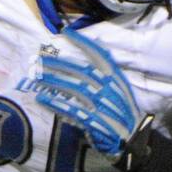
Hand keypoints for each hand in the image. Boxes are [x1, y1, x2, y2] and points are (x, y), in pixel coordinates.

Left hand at [35, 27, 145, 157]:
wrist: (134, 139)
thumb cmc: (125, 114)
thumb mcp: (122, 90)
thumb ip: (110, 74)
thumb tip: (94, 54)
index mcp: (116, 79)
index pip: (99, 55)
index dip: (82, 43)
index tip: (66, 32)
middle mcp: (108, 88)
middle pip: (80, 71)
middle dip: (59, 64)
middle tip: (40, 60)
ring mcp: (101, 104)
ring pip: (72, 87)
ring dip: (53, 81)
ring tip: (37, 78)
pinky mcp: (93, 120)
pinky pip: (70, 109)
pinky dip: (55, 104)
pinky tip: (41, 99)